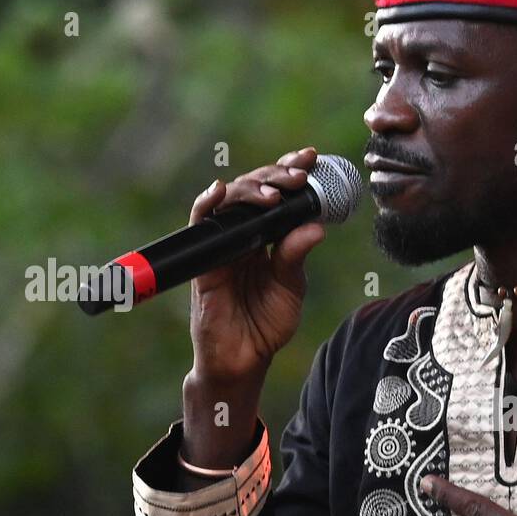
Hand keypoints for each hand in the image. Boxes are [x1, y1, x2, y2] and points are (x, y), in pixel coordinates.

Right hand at [186, 147, 325, 382]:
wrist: (243, 358)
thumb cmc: (266, 324)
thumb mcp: (289, 287)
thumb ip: (296, 256)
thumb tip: (316, 226)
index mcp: (266, 237)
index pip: (277, 195)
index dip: (290, 172)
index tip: (311, 157)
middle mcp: (243, 234)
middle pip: (254, 189)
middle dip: (276, 175)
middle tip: (299, 173)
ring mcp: (222, 244)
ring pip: (230, 200)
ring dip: (252, 188)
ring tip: (277, 191)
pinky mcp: (204, 259)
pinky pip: (200, 225)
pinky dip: (206, 205)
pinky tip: (219, 190)